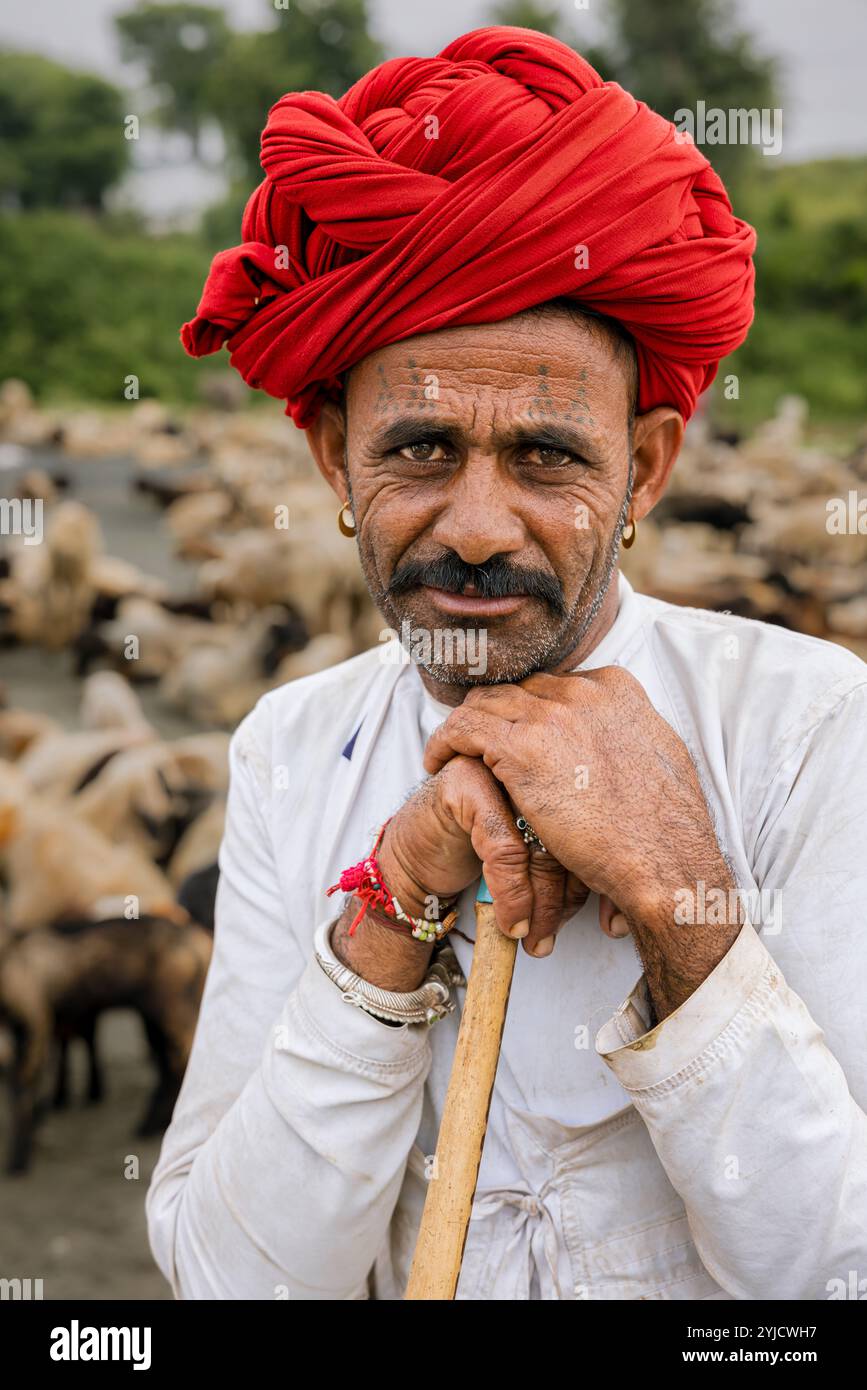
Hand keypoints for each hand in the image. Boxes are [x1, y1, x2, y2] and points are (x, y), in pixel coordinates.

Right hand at [332, 754, 587, 989]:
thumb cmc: (482, 850)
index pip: (599, 820)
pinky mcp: (466, 782)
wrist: (417, 852)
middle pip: (575, 829)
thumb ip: (579, 858)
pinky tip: (511, 923)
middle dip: (570, 896)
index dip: (601, 876)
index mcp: (563, 769)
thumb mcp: (542, 852)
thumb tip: (622, 909)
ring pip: (541, 840)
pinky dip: (512, 896)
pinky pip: (505, 848)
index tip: (604, 921)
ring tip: (537, 940)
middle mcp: (536, 759)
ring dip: (541, 904)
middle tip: (559, 935)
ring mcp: (499, 764)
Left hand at [423, 668, 738, 1011]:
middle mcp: (582, 692)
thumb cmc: (666, 829)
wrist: (666, 860)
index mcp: (617, 689)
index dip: (528, 710)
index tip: (516, 733)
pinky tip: (435, 762)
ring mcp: (551, 716)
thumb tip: (616, 743)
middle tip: (476, 743)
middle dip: (495, 714)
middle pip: (517, 690)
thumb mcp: (660, 759)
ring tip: (449, 752)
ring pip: (485, 702)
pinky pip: (462, 728)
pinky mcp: (521, 747)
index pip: (553, 686)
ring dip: (464, 725)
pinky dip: (443, 740)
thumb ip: (628, 738)